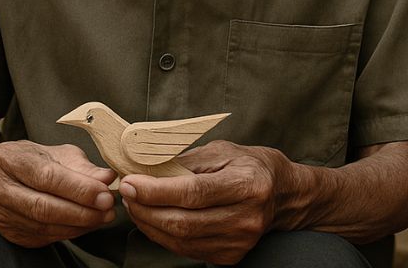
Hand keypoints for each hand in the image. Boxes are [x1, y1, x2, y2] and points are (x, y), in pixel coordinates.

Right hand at [0, 140, 117, 247]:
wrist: (1, 174)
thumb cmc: (32, 160)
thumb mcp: (57, 154)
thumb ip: (82, 167)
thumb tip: (107, 178)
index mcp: (7, 158)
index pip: (47, 177)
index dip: (79, 189)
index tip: (105, 194)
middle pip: (43, 206)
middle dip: (81, 212)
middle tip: (107, 210)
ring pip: (44, 226)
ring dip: (78, 225)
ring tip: (101, 218)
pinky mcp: (8, 231)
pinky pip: (43, 237)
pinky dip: (68, 233)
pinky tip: (83, 225)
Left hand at [118, 140, 290, 264]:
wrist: (282, 194)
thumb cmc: (247, 165)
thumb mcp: (220, 151)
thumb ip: (183, 161)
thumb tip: (143, 168)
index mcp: (247, 184)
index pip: (193, 193)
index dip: (156, 191)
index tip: (129, 182)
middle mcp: (246, 217)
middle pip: (184, 222)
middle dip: (146, 209)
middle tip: (125, 193)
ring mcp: (240, 241)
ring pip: (182, 240)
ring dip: (149, 224)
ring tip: (134, 204)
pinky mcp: (231, 256)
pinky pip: (188, 250)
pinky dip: (163, 236)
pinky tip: (152, 219)